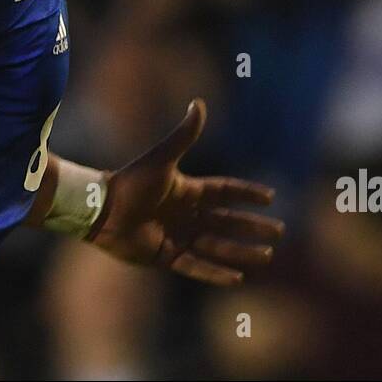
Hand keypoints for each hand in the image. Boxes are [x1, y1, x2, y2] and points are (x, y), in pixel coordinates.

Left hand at [85, 99, 284, 284]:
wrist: (102, 211)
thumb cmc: (132, 182)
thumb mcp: (162, 159)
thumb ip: (183, 136)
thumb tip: (199, 103)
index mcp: (188, 191)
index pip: (225, 192)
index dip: (247, 194)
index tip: (270, 197)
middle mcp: (186, 215)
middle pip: (228, 222)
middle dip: (253, 227)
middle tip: (279, 232)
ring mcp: (177, 236)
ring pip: (218, 246)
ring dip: (241, 251)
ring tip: (266, 256)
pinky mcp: (166, 256)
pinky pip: (197, 266)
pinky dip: (216, 273)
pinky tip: (236, 278)